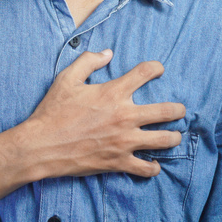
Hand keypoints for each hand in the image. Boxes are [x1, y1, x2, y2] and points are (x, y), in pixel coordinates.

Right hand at [22, 49, 185, 178]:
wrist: (42, 145)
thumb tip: (108, 53)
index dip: (156, 68)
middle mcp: (125, 116)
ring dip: (174, 137)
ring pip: (165, 140)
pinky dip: (153, 167)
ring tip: (173, 135)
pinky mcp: (119, 162)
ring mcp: (125, 142)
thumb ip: (88, 61)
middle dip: (178, 109)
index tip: (158, 70)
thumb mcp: (66, 79)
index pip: (146, 72)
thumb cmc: (53, 111)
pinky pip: (147, 168)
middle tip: (178, 110)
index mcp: (113, 93)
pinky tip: (153, 163)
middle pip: (168, 111)